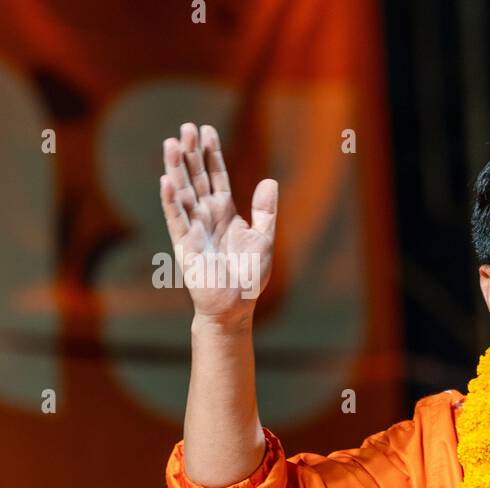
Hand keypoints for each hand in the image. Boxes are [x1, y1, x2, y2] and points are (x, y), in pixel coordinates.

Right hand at [159, 123, 277, 325]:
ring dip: (176, 168)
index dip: (212, 154)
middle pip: (196, 177)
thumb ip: (265, 211)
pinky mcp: (185, 244)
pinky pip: (177, 218)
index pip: (216, 176)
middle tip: (186, 126)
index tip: (207, 130)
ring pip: (182, 192)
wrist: (235, 305)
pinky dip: (171, 200)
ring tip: (172, 143)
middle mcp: (206, 215)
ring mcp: (193, 227)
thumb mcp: (264, 239)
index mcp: (224, 212)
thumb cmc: (249, 276)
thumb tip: (269, 180)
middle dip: (192, 153)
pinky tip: (166, 181)